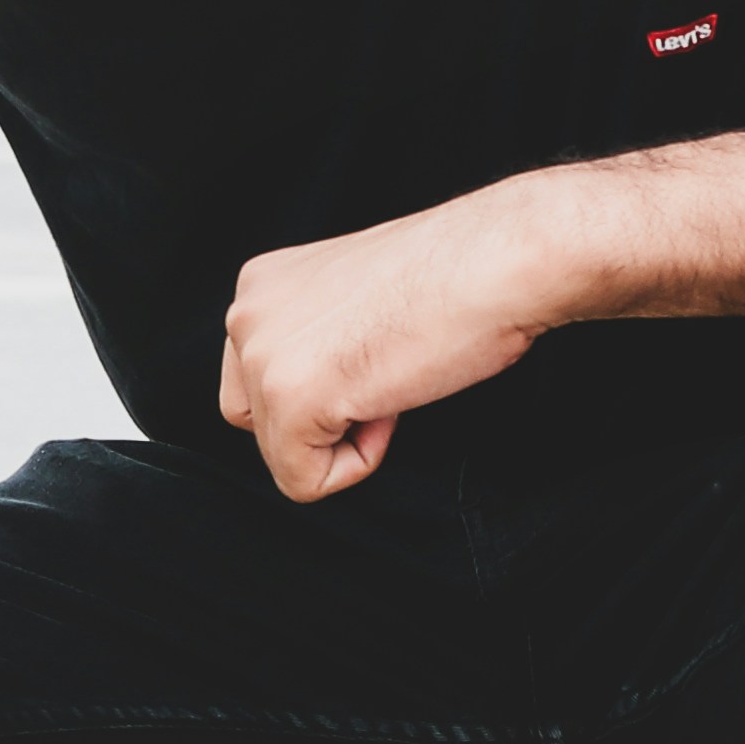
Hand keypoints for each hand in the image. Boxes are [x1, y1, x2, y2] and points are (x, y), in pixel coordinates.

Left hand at [215, 188, 556, 502]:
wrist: (499, 263)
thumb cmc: (455, 278)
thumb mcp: (354, 301)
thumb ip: (315, 339)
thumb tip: (319, 391)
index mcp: (262, 285)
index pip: (257, 379)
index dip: (327, 387)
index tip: (378, 353)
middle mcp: (246, 313)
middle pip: (256, 421)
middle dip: (322, 418)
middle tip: (385, 373)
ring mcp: (260, 356)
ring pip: (279, 454)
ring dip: (341, 439)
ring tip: (389, 382)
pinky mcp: (289, 398)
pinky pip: (303, 480)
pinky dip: (355, 464)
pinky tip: (390, 404)